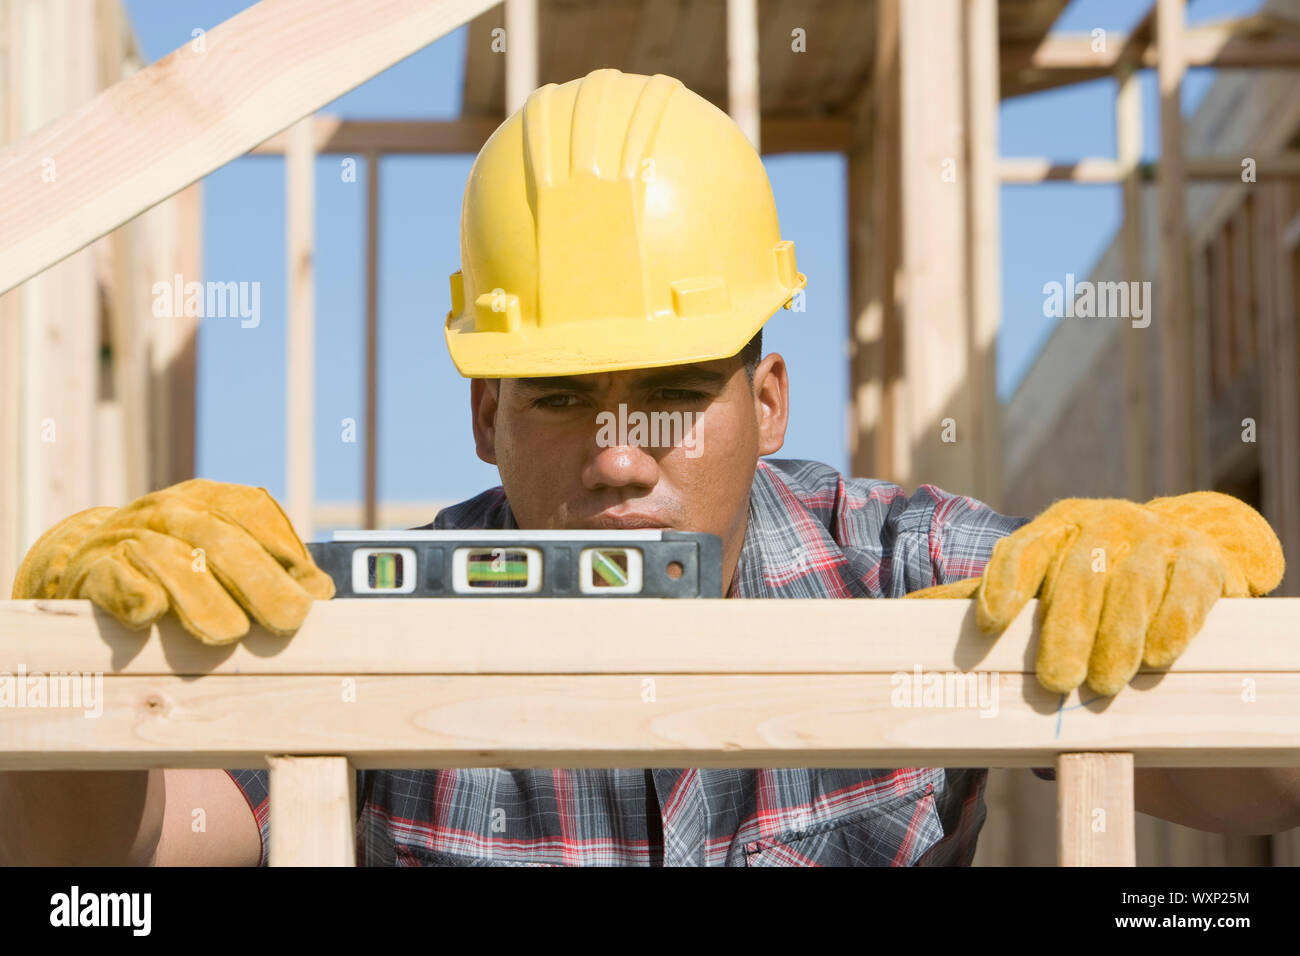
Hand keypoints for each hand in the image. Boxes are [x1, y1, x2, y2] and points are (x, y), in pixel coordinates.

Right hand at [12, 479, 333, 644]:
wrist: (88, 558)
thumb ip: (271, 568)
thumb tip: (320, 593)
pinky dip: (132, 593)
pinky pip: (113, 578)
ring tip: (228, 634)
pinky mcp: (93, 570)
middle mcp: (173, 511)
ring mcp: (130, 537)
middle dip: (256, 581)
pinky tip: (151, 613)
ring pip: (168, 560)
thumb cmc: (178, 563)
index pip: (254, 514)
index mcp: (212, 500)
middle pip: (218, 539)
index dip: (286, 550)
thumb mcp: (224, 553)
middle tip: (288, 620)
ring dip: (200, 597)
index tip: (313, 591)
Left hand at [906, 492, 1283, 694]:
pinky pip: (1187, 589)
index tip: (988, 621)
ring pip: (1132, 585)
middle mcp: (1101, 527)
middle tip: (1056, 683)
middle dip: (1067, 632)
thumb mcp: (1040, 578)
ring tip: (1105, 683)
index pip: (1022, 551)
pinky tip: (1160, 656)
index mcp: (1053, 530)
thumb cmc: (1091, 577)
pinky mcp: (1201, 560)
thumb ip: (981, 595)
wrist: (1183, 552)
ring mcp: (1153, 539)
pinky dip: (1173, 622)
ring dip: (1118, 636)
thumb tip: (904, 612)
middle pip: (1078, 578)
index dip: (1004, 583)